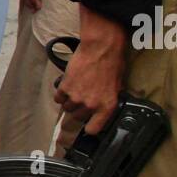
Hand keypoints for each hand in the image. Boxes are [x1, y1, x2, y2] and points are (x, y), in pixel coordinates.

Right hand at [54, 4, 127, 134]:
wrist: (101, 47)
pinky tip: (67, 85)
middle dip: (79, 109)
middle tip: (82, 98)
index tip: (88, 124)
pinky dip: (61, 93)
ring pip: (66, 108)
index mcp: (107, 106)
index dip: (89, 127)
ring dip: (69, 101)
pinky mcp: (65, 88)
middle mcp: (90, 105)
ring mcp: (76, 97)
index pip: (93, 129)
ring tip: (75, 89)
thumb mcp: (117, 86)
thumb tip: (101, 108)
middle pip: (77, 117)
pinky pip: (58, 98)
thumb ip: (107, 100)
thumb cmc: (112, 63)